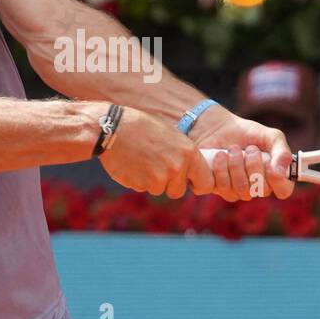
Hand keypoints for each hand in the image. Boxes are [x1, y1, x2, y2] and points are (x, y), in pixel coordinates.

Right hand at [98, 106, 214, 198]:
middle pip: (179, 191)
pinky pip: (144, 189)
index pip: (206, 182)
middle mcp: (178, 167)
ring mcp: (160, 178)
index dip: (196, 184)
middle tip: (156, 168)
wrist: (113, 128)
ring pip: (160, 190)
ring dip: (151, 181)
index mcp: (189, 152)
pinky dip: (139, 180)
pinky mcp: (143, 184)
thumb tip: (191, 172)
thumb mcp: (171, 135)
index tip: (188, 182)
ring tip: (142, 160)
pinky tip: (132, 163)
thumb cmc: (141, 127)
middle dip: (169, 185)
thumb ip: (183, 154)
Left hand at [190, 104, 294, 199]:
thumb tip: (280, 172)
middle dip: (254, 165)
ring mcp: (238, 191)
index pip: (283, 191)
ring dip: (237, 165)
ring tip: (233, 149)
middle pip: (261, 190)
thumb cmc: (248, 133)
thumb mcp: (271, 136)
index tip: (271, 167)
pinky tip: (220, 155)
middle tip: (250, 148)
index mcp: (275, 176)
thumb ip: (282, 152)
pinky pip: (224, 188)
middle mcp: (258, 187)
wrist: (218, 128)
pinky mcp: (220, 189)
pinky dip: (221, 168)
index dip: (278, 182)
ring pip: (242, 190)